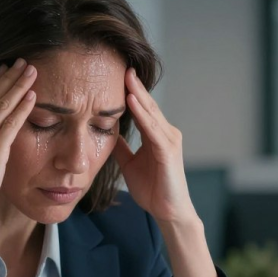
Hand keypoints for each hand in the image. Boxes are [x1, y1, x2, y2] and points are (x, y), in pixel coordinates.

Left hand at [113, 68, 196, 224]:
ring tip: (126, 76)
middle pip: (148, 105)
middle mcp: (166, 133)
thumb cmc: (152, 189)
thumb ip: (121, 148)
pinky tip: (131, 101)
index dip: (130, 92)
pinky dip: (142, 114)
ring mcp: (169, 140)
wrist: (168, 212)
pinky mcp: (168, 151)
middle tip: (122, 64)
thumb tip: (107, 134)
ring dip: (138, 94)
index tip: (116, 75)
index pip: (141, 109)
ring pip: (150, 113)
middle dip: (135, 86)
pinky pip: (152, 129)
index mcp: (156, 135)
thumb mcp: (130, 164)